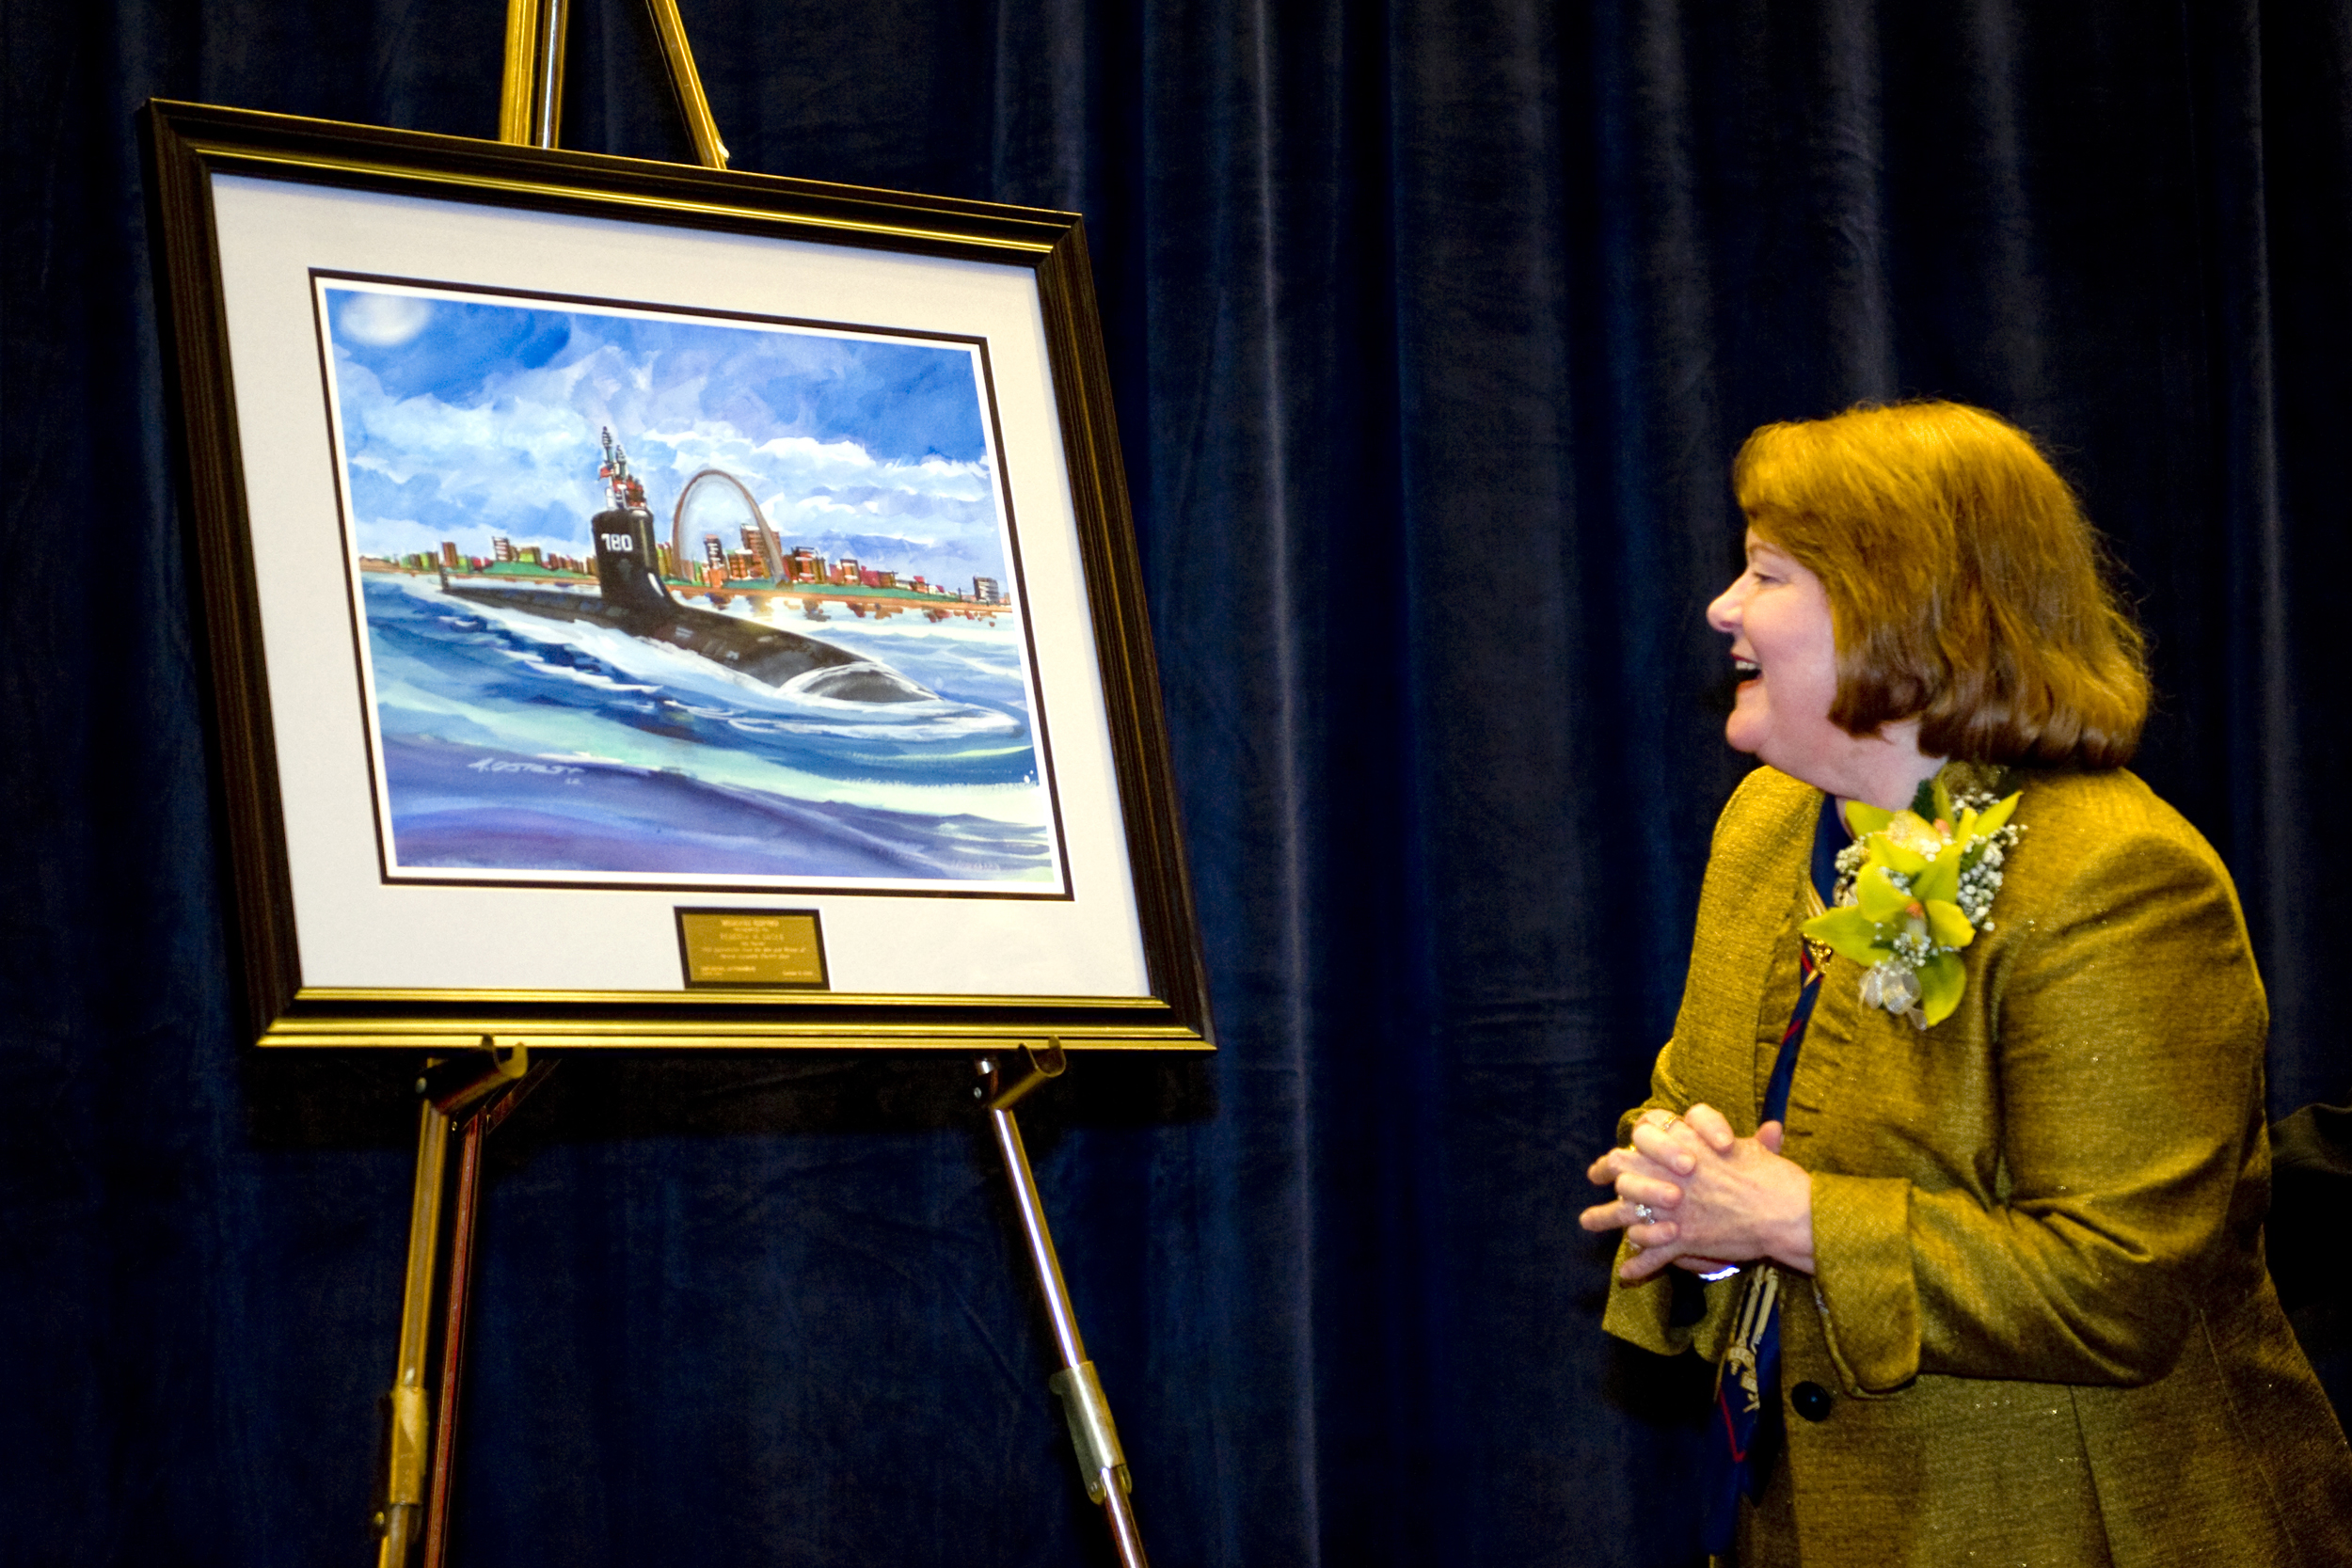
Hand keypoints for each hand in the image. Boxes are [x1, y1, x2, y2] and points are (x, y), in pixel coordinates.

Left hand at [1581, 1105, 1813, 1281]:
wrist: (1784, 1210)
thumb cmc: (1775, 1178)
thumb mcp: (1760, 1152)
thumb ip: (1756, 1143)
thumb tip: (1774, 1128)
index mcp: (1685, 1145)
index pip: (1647, 1134)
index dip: (1634, 1140)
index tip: (1625, 1142)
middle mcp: (1670, 1173)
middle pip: (1624, 1167)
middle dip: (1607, 1171)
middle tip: (1594, 1174)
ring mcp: (1672, 1207)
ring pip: (1627, 1210)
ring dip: (1604, 1217)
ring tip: (1586, 1221)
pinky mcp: (1681, 1237)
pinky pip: (1653, 1252)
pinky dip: (1640, 1265)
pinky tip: (1626, 1273)